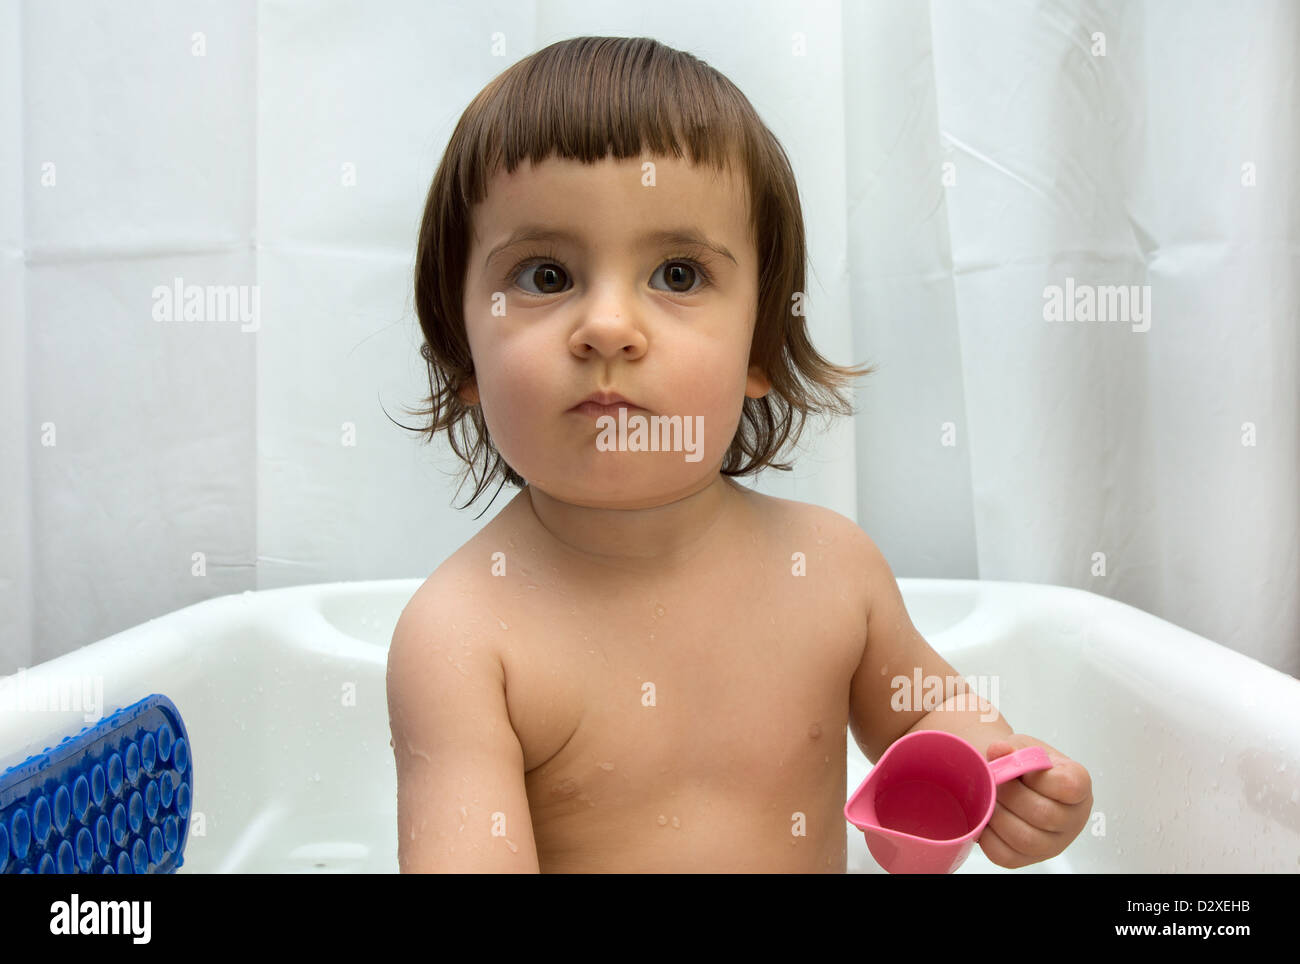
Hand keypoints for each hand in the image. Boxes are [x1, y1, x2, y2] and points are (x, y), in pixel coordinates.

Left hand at [978, 734, 1091, 868]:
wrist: (1015, 780)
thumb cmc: (1025, 763)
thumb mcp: (1022, 746)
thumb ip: (1011, 748)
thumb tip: (999, 750)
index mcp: (1079, 784)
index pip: (1068, 787)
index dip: (1038, 777)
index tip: (1021, 766)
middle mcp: (1074, 818)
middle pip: (1044, 815)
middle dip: (1010, 795)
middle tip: (994, 781)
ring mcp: (1055, 843)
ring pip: (1026, 840)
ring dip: (998, 816)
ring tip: (989, 798)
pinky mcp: (1030, 859)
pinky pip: (1006, 855)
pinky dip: (988, 836)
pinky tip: (986, 818)